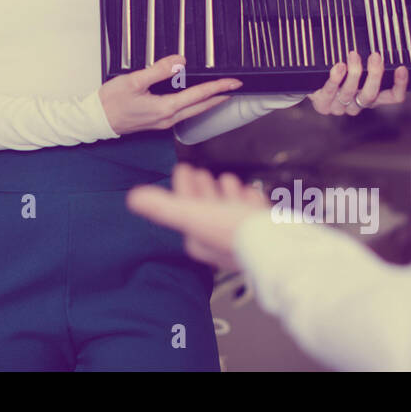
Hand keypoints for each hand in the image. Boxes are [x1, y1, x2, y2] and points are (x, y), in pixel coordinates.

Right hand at [100, 54, 241, 136]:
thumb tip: (179, 62)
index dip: (218, 87)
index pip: (198, 95)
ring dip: (208, 102)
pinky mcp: (157, 122)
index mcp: (165, 108)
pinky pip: (182, 114)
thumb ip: (159, 70)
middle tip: (234, 88)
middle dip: (219, 97)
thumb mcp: (134, 81)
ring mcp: (162, 122)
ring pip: (193, 112)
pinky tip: (195, 100)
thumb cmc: (111, 102)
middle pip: (201, 107)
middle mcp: (167, 118)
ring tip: (220, 93)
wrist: (96, 120)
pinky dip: (194, 106)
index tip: (233, 82)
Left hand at [127, 163, 268, 271]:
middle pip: (206, 207)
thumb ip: (162, 206)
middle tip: (201, 172)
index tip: (182, 168)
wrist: (276, 243)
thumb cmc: (233, 230)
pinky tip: (249, 193)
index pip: (185, 205)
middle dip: (203, 188)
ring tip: (225, 180)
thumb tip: (134, 198)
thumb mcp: (191, 214)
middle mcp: (218, 240)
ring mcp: (240, 236)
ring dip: (225, 192)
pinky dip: (247, 200)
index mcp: (198, 235)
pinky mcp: (262, 233)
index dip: (183, 185)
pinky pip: (251, 213)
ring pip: (229, 209)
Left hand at [307, 51, 407, 115]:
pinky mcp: (323, 104)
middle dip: (375, 75)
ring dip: (354, 72)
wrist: (310, 86)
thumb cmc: (339, 75)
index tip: (401, 68)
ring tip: (353, 55)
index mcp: (371, 97)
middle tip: (375, 56)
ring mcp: (340, 107)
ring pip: (350, 92)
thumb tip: (384, 39)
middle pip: (371, 95)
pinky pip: (330, 91)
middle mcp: (357, 105)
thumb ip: (370, 60)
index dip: (400, 85)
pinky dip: (335, 78)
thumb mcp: (357, 68)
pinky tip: (338, 67)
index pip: (393, 97)